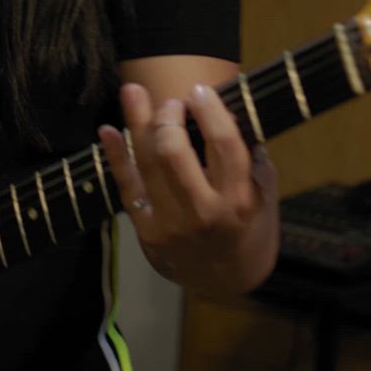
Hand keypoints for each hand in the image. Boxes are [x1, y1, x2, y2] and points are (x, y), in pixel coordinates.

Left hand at [98, 82, 278, 292]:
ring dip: (137, 122)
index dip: (209, 111)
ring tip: (133, 92)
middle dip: (168, 116)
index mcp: (239, 198)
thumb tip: (225, 110)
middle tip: (172, 103)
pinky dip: (115, 156)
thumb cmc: (248, 225)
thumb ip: (248, 156)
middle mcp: (204, 212)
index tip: (199, 90)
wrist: (227, 280)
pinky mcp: (147, 231)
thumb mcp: (262, 192)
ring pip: (147, 164)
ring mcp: (171, 224)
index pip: (224, 144)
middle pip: (175, 151)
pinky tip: (108, 130)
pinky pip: (127, 187)